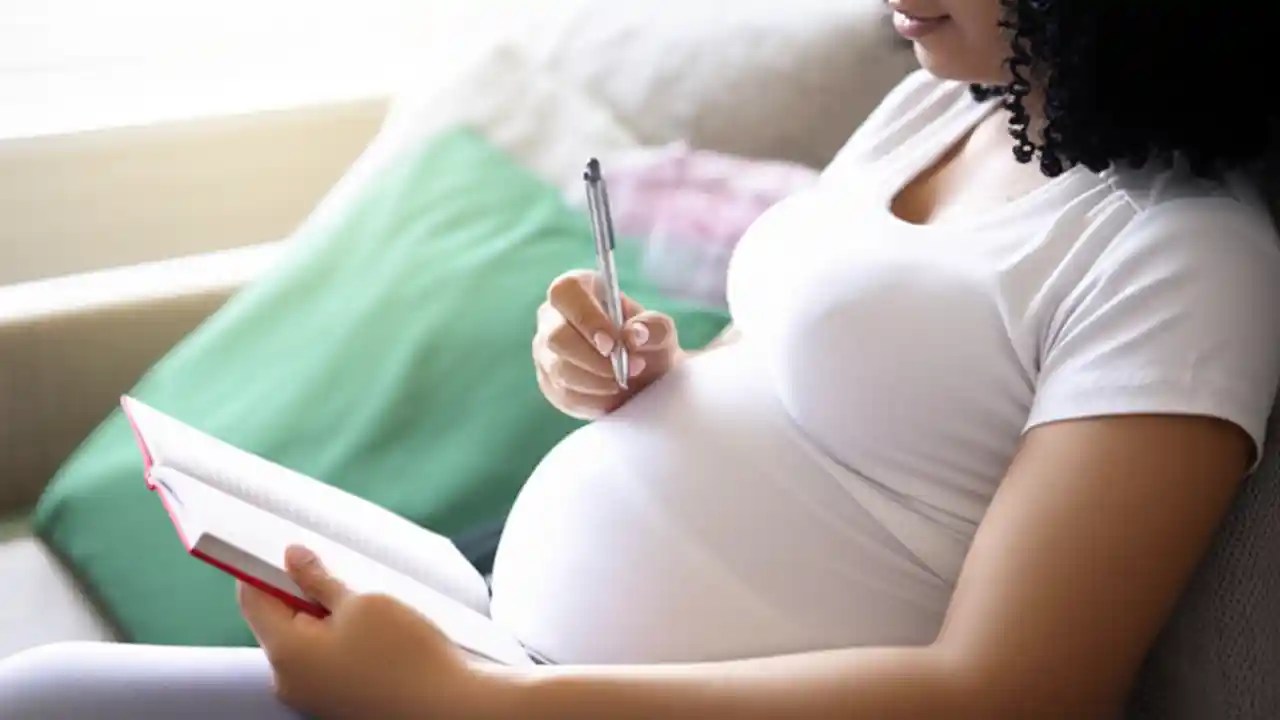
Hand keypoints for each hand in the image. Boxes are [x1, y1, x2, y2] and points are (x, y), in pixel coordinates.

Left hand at [237, 547, 510, 719]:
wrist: (447, 708)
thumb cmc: (404, 653)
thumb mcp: (362, 603)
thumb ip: (319, 581)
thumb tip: (291, 557)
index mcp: (285, 654)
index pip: (252, 600)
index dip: (263, 568)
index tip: (286, 547)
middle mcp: (287, 681)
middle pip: (278, 622)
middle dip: (301, 593)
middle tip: (337, 572)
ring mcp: (310, 697)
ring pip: (303, 642)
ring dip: (323, 618)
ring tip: (363, 606)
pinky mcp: (334, 703)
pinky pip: (323, 663)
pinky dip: (337, 641)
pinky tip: (372, 634)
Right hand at [534, 270, 682, 418]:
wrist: (645, 376)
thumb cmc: (647, 343)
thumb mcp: (660, 330)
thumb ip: (653, 326)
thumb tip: (634, 334)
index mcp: (576, 289)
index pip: (565, 293)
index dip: (586, 318)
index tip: (612, 343)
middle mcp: (552, 317)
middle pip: (556, 337)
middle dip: (595, 359)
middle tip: (629, 368)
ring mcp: (545, 351)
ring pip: (559, 369)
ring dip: (598, 380)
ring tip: (625, 381)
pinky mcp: (549, 383)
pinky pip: (565, 395)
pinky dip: (594, 399)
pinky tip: (613, 394)